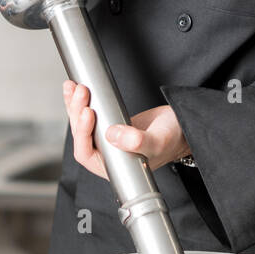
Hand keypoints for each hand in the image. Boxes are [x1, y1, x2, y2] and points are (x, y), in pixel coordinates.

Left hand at [63, 80, 189, 179]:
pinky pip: (87, 114)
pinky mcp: (106, 125)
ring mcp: (104, 140)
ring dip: (75, 104)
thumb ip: (137, 141)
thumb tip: (112, 134)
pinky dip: (80, 101)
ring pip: (81, 123)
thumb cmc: (172, 140)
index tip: (88, 112)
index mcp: (112, 167)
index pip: (86, 153)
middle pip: (80, 135)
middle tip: (82, 91)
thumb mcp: (157, 140)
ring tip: (74, 86)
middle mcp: (105, 156)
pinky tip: (73, 87)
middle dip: (77, 111)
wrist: (181, 127)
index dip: (82, 133)